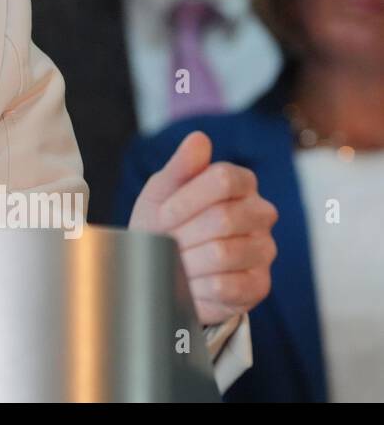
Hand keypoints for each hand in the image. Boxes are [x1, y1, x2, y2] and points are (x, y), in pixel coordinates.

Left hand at [128, 130, 277, 325]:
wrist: (161, 268)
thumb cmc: (163, 223)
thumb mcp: (162, 191)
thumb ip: (180, 166)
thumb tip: (199, 139)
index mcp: (241, 183)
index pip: (224, 178)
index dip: (186, 199)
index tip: (162, 214)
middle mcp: (261, 213)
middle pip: (224, 217)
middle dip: (181, 233)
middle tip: (163, 241)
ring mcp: (264, 250)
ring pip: (224, 253)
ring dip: (185, 260)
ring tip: (173, 261)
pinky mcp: (259, 284)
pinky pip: (227, 285)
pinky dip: (196, 285)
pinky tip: (187, 282)